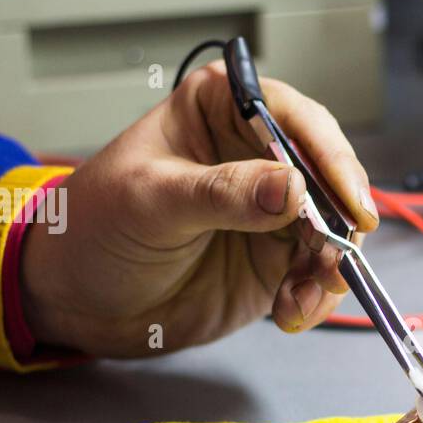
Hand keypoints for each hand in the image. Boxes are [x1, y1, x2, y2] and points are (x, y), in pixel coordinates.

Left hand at [20, 62, 378, 356]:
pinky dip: (315, 294)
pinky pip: (317, 273)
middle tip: (332, 257)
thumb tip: (292, 188)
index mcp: (223, 110)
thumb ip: (222, 193)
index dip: (330, 157)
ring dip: (329, 266)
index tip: (347, 200)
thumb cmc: (94, 226)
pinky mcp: (274, 258)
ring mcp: (272, 209)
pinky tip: (291, 312)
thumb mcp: (151, 201)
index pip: (295, 119)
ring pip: (332, 229)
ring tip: (302, 296)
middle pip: (328, 176)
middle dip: (338, 220)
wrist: (75, 299)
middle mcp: (258, 155)